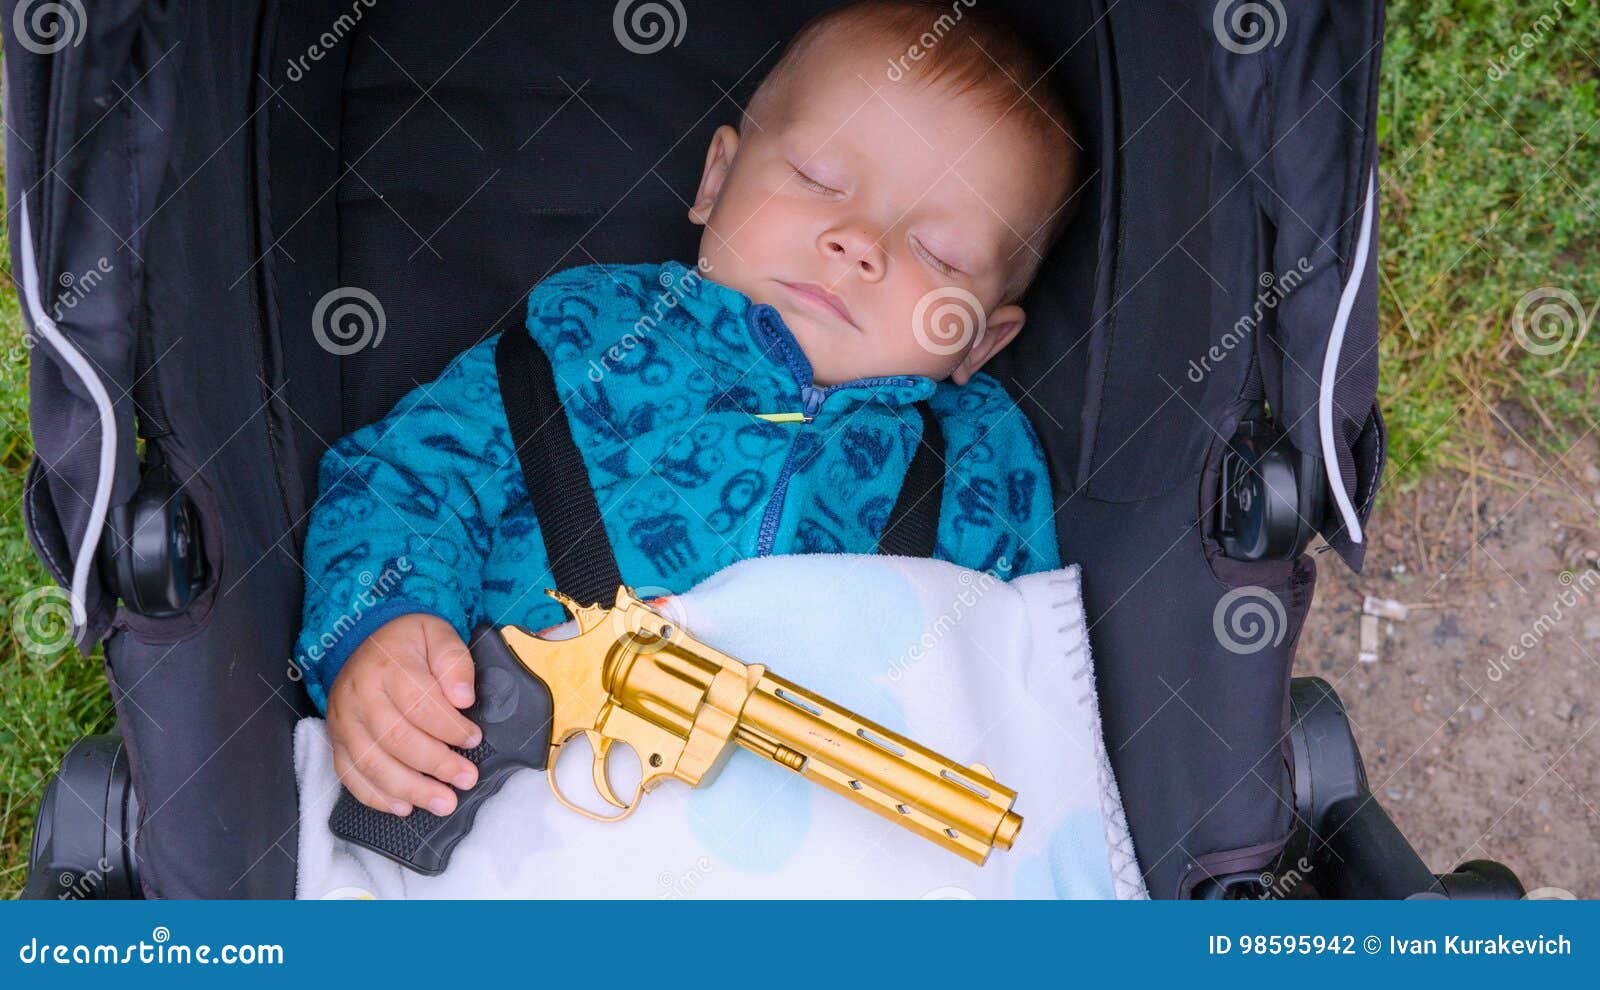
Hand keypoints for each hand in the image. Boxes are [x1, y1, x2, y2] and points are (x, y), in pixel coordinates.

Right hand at [327, 613, 482, 816]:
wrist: (365, 639)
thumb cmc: (408, 642)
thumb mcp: (437, 634)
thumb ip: (454, 661)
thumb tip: (463, 698)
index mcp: (387, 666)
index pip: (420, 704)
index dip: (450, 727)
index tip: (474, 739)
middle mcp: (359, 695)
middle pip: (397, 738)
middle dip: (436, 764)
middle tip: (466, 779)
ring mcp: (344, 720)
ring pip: (372, 763)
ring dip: (410, 789)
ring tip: (442, 802)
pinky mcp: (336, 739)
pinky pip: (349, 774)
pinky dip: (376, 796)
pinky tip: (403, 806)